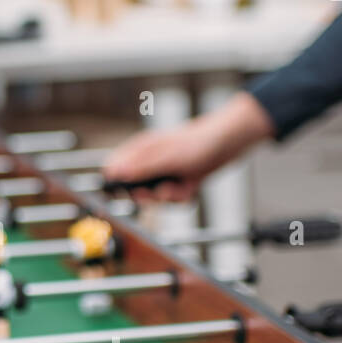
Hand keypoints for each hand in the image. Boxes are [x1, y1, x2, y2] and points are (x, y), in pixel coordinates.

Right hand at [102, 93, 275, 202]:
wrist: (228, 144)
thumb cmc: (196, 144)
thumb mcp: (165, 157)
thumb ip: (139, 167)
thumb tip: (113, 173)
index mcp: (139, 150)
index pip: (115, 167)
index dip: (116, 182)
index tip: (127, 192)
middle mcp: (149, 162)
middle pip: (134, 187)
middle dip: (147, 195)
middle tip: (158, 193)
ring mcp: (164, 172)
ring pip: (155, 196)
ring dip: (168, 197)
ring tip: (179, 188)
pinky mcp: (178, 181)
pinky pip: (172, 198)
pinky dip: (181, 196)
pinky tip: (190, 187)